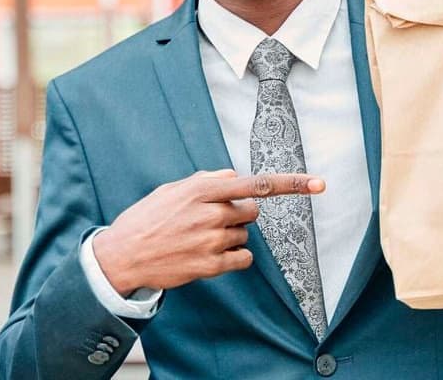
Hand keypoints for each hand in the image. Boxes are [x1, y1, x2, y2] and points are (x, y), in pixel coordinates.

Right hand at [92, 169, 324, 295]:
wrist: (122, 257)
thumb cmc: (147, 219)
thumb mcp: (172, 190)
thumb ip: (206, 181)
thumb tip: (232, 176)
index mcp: (202, 190)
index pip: (257, 184)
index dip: (292, 183)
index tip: (319, 183)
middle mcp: (211, 214)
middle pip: (252, 211)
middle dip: (240, 213)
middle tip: (212, 219)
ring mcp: (212, 241)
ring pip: (244, 235)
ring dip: (230, 236)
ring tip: (198, 239)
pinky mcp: (211, 266)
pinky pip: (242, 259)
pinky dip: (233, 257)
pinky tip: (208, 255)